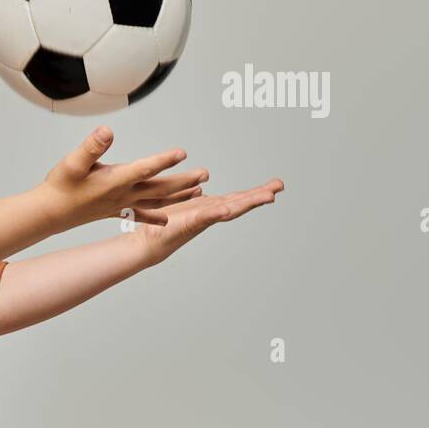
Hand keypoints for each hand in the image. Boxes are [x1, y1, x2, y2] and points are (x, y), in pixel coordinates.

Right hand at [40, 126, 207, 230]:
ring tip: (199, 190)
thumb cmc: (60, 185)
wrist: (50, 212)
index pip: (144, 169)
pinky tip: (168, 219)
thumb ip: (91, 146)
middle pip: (160, 188)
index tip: (182, 153)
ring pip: (157, 201)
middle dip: (184, 181)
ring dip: (179, 196)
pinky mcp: (116, 210)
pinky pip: (143, 214)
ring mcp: (121, 204)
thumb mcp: (72, 162)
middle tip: (205, 173)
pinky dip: (157, 216)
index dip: (164, 160)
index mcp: (115, 180)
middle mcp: (123, 194)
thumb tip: (107, 131)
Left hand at [128, 178, 284, 265]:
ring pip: (228, 210)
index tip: (275, 185)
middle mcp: (209, 213)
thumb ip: (193, 199)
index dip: (256, 193)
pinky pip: (203, 217)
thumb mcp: (183, 207)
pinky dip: (215, 213)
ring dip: (246, 203)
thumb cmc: (165, 224)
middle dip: (259, 196)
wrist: (148, 242)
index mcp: (210, 207)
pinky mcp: (187, 223)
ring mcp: (200, 219)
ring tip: (266, 197)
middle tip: (279, 187)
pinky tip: (225, 209)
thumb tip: (201, 189)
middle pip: (239, 203)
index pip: (237, 198)